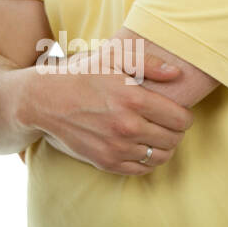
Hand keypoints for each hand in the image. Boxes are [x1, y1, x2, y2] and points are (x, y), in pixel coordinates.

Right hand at [31, 48, 191, 176]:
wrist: (44, 100)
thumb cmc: (80, 75)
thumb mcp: (111, 57)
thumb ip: (147, 62)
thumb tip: (177, 74)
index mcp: (132, 99)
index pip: (180, 119)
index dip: (183, 114)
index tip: (175, 110)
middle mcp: (127, 127)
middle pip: (174, 139)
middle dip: (175, 130)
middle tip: (164, 121)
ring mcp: (116, 148)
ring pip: (161, 157)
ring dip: (163, 146)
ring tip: (153, 133)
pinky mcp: (106, 162)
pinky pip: (143, 169)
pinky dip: (148, 160)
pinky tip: (139, 145)